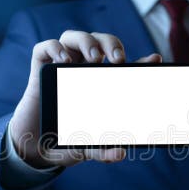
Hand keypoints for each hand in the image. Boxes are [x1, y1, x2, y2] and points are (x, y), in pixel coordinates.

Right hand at [9, 30, 162, 167]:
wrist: (33, 149)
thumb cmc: (63, 141)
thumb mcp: (87, 147)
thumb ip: (103, 150)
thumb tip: (121, 153)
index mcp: (97, 82)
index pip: (121, 65)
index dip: (140, 59)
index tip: (155, 60)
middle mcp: (80, 69)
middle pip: (99, 41)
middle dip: (110, 43)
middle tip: (117, 59)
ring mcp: (59, 68)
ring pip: (73, 36)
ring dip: (87, 41)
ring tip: (94, 58)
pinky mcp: (38, 71)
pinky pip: (44, 48)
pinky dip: (54, 48)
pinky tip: (64, 61)